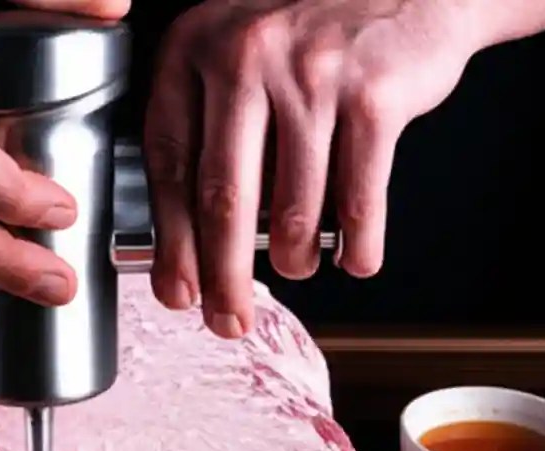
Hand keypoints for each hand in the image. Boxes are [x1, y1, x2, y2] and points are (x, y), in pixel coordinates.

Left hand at [144, 0, 485, 337]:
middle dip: (223, 276)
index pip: (170, 164)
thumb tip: (188, 246)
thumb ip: (206, 128)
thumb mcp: (237, 55)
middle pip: (223, 197)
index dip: (172, 242)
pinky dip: (357, 243)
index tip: (176, 291)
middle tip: (226, 320)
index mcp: (195, 49)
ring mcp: (312, 75)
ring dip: (294, 260)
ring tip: (297, 268)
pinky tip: (353, 259)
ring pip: (292, 207)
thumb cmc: (311, 36)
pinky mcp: (373, 96)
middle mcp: (245, 56)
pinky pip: (358, 198)